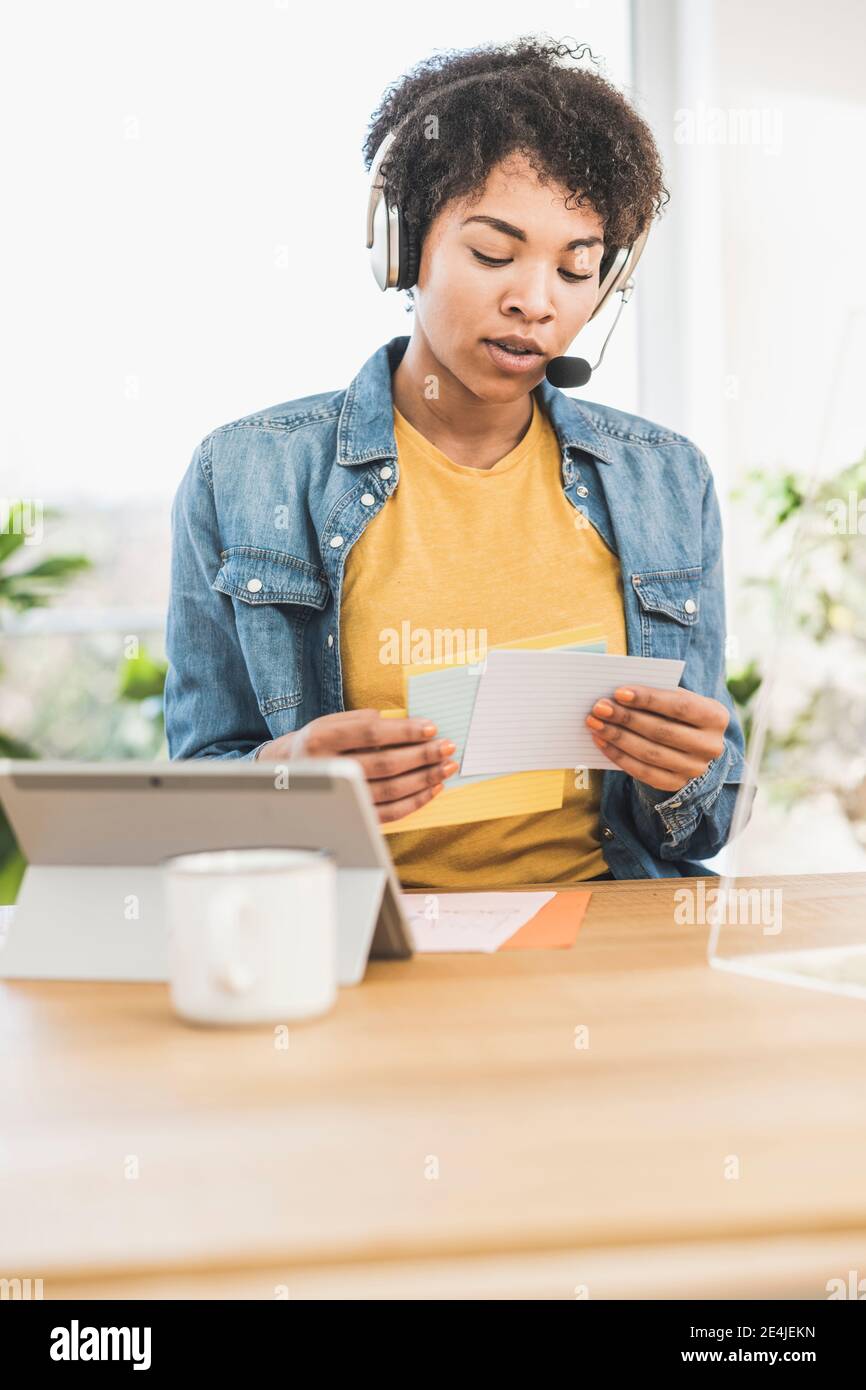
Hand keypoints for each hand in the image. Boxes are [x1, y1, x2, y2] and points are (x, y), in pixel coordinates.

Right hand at [254, 709, 458, 823]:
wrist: (283, 777)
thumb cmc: (316, 745)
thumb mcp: (329, 723)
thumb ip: (361, 720)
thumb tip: (406, 725)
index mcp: (321, 738)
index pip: (371, 733)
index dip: (404, 731)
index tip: (431, 727)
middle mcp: (327, 769)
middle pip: (384, 764)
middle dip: (422, 756)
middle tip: (447, 748)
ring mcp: (338, 798)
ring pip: (390, 791)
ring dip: (424, 779)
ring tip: (446, 767)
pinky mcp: (350, 816)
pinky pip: (388, 813)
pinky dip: (414, 802)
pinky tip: (431, 789)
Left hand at [585, 685, 728, 794]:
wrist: (692, 746)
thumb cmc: (678, 713)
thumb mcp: (678, 699)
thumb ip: (657, 694)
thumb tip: (618, 695)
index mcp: (716, 717)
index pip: (680, 707)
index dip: (648, 699)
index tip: (618, 692)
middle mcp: (711, 746)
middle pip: (662, 731)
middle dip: (626, 718)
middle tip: (599, 707)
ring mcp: (695, 769)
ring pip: (650, 753)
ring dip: (618, 737)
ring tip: (595, 723)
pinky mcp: (676, 784)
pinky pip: (643, 772)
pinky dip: (619, 756)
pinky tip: (602, 741)